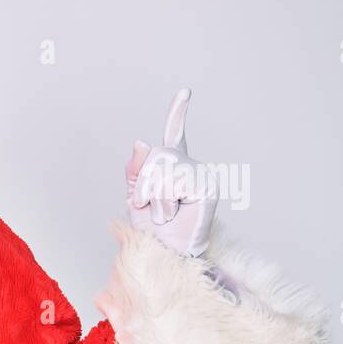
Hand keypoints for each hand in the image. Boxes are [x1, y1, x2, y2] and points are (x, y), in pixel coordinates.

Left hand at [124, 87, 216, 257]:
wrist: (164, 252)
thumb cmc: (151, 230)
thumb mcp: (135, 196)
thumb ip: (135, 169)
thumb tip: (141, 142)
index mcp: (171, 166)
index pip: (175, 134)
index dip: (179, 112)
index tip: (185, 91)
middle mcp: (188, 166)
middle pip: (156, 155)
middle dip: (144, 185)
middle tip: (151, 206)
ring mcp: (200, 175)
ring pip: (162, 170)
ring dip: (154, 198)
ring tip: (165, 213)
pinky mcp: (207, 187)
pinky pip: (173, 183)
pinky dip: (165, 202)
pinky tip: (176, 212)